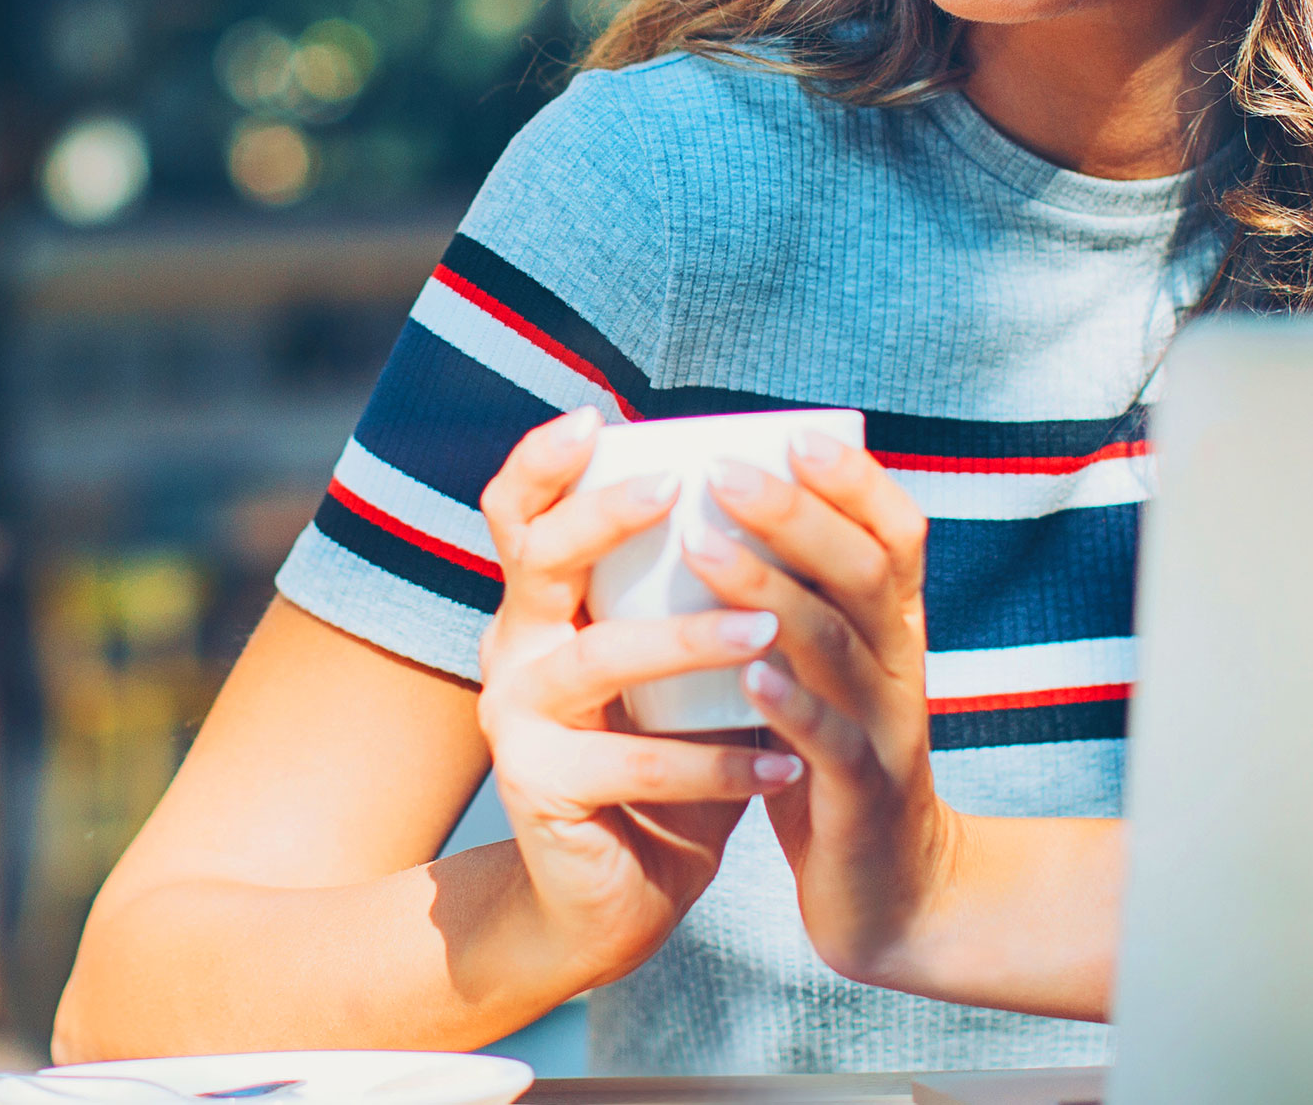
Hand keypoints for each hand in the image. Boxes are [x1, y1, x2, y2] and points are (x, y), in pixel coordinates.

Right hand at [475, 407, 808, 989]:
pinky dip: (715, 763)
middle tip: (680, 490)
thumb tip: (799, 497)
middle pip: (539, 558)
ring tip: (767, 628)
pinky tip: (782, 764)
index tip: (597, 416)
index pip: (521, 513)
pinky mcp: (537, 788)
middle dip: (605, 517)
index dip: (544, 461)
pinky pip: (632, 763)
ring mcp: (516, 718)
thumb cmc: (667, 758)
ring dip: (686, 639)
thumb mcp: (687, 667)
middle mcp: (513, 647)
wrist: (615, 895)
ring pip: (595, 657)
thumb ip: (712, 592)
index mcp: (543, 605)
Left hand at [687, 432, 956, 990]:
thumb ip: (797, 601)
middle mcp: (901, 666)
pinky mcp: (861, 795)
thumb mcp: (828, 671)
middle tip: (724, 472)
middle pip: (866, 572)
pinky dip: (792, 704)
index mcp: (893, 629)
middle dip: (796, 516)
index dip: (854, 481)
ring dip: (773, 593)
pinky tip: (747, 677)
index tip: (794, 436)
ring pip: (841, 646)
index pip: (897, 534)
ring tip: (704, 551)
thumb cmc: (833, 761)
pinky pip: (831, 741)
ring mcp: (885, 729)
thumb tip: (717, 514)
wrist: (890, 892)